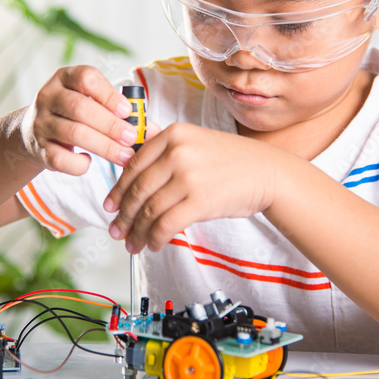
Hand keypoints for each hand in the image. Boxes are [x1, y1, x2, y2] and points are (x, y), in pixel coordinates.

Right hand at [20, 66, 137, 174]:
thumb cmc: (75, 115)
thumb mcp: (92, 103)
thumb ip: (121, 113)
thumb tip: (155, 130)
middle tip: (132, 138)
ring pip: (73, 133)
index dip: (108, 94)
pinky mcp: (38, 149)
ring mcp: (41, 123)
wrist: (33, 133)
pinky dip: (78, 164)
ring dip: (104, 146)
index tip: (128, 111)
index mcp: (65, 78)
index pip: (86, 78)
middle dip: (110, 125)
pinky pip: (59, 159)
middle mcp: (49, 96)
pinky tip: (89, 163)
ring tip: (125, 156)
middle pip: (80, 108)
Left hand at [103, 123, 281, 252]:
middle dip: (124, 216)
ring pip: (149, 210)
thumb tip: (128, 169)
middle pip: (138, 190)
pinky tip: (155, 244)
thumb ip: (164, 151)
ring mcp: (188, 176)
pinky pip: (166, 224)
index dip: (118, 190)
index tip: (111, 206)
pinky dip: (156, 238)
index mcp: (173, 134)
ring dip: (137, 232)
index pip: (133, 166)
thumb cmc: (231, 161)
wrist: (267, 172)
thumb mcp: (195, 142)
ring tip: (133, 243)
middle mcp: (177, 152)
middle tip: (117, 230)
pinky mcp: (200, 200)